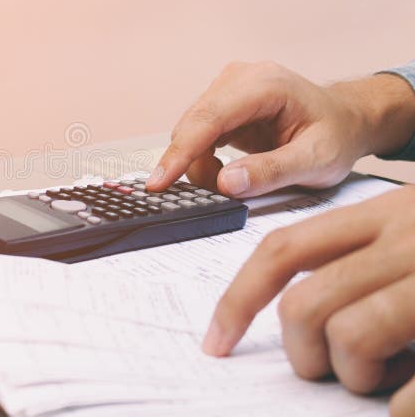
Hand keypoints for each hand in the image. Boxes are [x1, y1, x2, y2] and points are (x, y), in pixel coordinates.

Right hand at [145, 61, 414, 196]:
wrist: (346, 120)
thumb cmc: (336, 136)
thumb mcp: (317, 161)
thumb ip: (272, 172)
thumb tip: (225, 182)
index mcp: (265, 85)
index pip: (210, 118)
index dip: (180, 152)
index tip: (159, 182)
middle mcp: (240, 78)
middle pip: (193, 123)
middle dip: (189, 163)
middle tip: (205, 195)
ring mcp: (228, 87)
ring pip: (190, 129)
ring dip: (199, 162)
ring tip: (232, 182)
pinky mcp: (222, 103)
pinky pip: (197, 133)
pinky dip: (202, 158)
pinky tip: (225, 170)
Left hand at [202, 187, 414, 415]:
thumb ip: (362, 260)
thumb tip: (298, 313)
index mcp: (384, 214)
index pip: (284, 249)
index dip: (239, 299)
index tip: (216, 343)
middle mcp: (408, 236)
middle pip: (304, 304)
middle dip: (303, 353)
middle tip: (332, 368)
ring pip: (350, 336)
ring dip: (354, 376)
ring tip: (384, 377)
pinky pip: (410, 391)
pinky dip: (401, 406)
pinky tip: (407, 405)